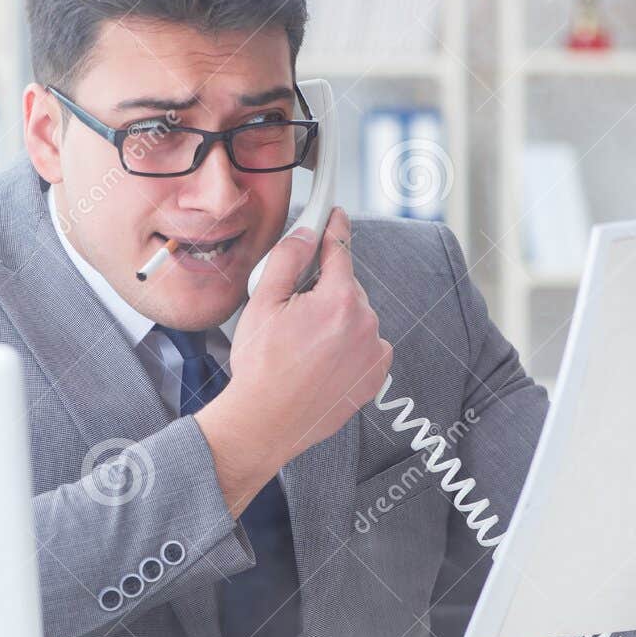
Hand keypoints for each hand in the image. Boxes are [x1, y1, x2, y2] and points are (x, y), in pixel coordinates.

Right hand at [196, 207, 390, 513]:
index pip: (340, 249)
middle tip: (292, 313)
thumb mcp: (263, 303)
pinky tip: (320, 361)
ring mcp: (374, 352)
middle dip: (324, 290)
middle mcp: (366, 323)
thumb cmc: (260, 367)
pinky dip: (348, 346)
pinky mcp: (375, 376)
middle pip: (347, 287)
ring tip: (303, 346)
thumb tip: (306, 233)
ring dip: (336, 320)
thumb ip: (287, 259)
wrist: (265, 422)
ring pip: (356, 317)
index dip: (334, 228)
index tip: (335, 214)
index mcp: (339, 300)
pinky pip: (365, 345)